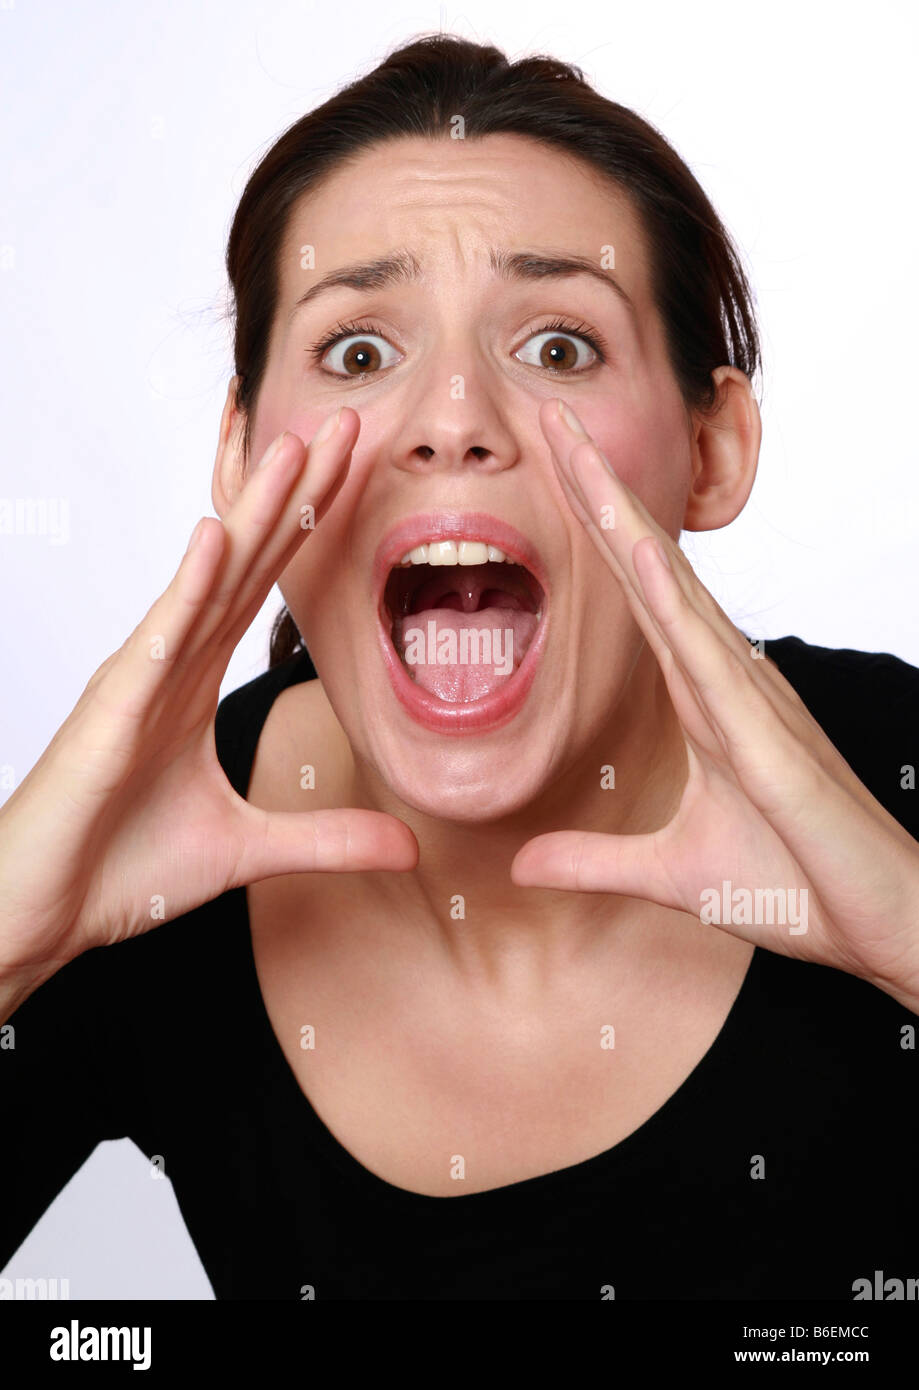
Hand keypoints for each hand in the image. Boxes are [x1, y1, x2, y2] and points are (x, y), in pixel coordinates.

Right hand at [0, 405, 416, 997]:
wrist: (45, 915)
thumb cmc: (122, 868)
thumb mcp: (249, 850)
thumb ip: (326, 838)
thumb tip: (408, 842)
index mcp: (196, 680)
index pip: (266, 586)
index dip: (312, 528)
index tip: (358, 474)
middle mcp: (171, 662)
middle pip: (245, 561)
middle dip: (297, 492)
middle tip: (348, 426)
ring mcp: (139, 678)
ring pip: (206, 581)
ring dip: (251, 514)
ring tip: (294, 447)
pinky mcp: (110, 710)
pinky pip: (156, 639)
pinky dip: (187, 587)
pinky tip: (216, 537)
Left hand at [511, 397, 918, 1014]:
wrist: (881, 925)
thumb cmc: (800, 887)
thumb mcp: (673, 875)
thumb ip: (597, 861)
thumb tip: (524, 863)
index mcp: (702, 695)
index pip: (635, 592)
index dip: (593, 527)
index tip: (550, 466)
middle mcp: (724, 676)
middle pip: (648, 564)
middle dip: (597, 489)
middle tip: (546, 415)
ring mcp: (748, 697)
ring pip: (673, 587)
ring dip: (621, 516)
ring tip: (573, 449)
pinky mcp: (766, 738)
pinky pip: (709, 655)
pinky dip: (670, 599)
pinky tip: (636, 551)